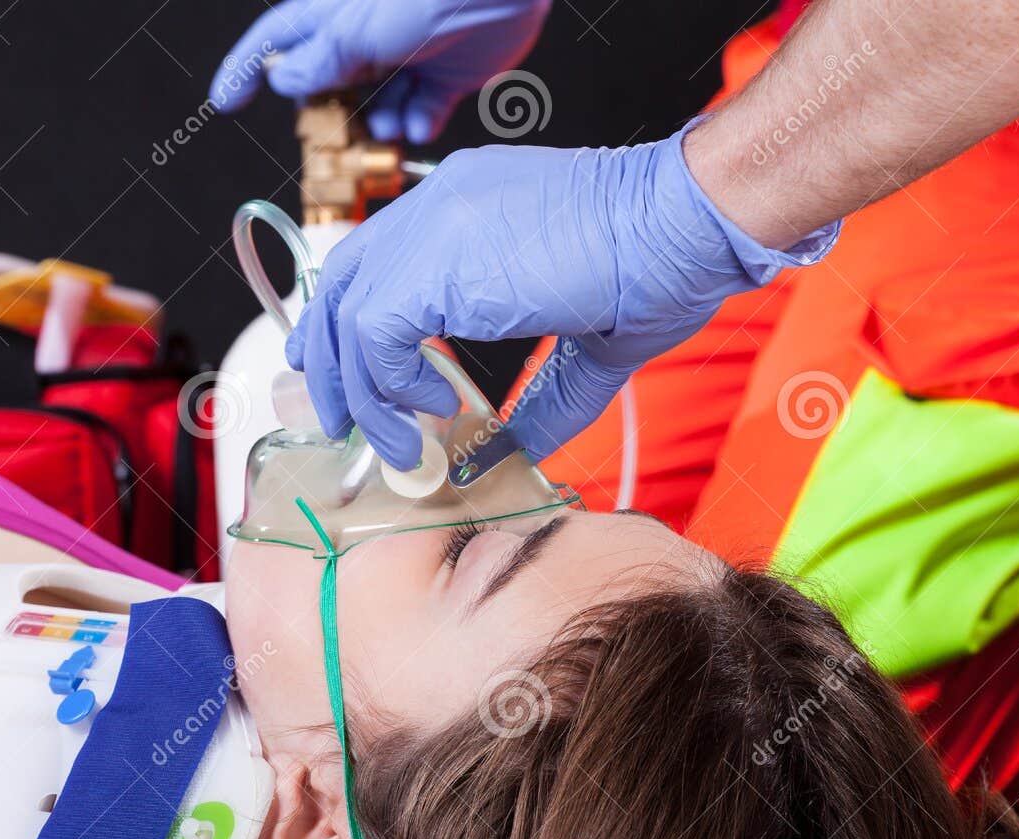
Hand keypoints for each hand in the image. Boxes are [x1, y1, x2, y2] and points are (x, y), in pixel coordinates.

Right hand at [209, 0, 551, 143]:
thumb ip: (319, 59)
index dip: (245, 69)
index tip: (225, 101)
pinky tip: (418, 124)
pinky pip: (420, 114)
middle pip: (331, 87)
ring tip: (386, 130)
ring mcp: (407, 58)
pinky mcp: (446, 77)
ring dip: (377, 128)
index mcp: (332, 15)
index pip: (275, 42)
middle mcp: (366, 39)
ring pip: (377, 109)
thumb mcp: (355, 28)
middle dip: (331, 118)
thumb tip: (282, 80)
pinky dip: (416, 126)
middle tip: (333, 140)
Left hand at [284, 128, 838, 467]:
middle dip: (335, 364)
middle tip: (354, 428)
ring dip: (365, 393)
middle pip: (342, 283)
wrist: (683, 227)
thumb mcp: (588, 348)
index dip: (355, 329)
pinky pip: (374, 333)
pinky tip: (434, 409)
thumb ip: (544, 398)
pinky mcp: (437, 262)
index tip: (366, 386)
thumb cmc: (659, 269)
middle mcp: (437, 206)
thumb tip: (516, 451)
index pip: (377, 263)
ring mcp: (432, 225)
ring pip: (348, 314)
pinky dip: (390, 383)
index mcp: (465, 208)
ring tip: (403, 443)